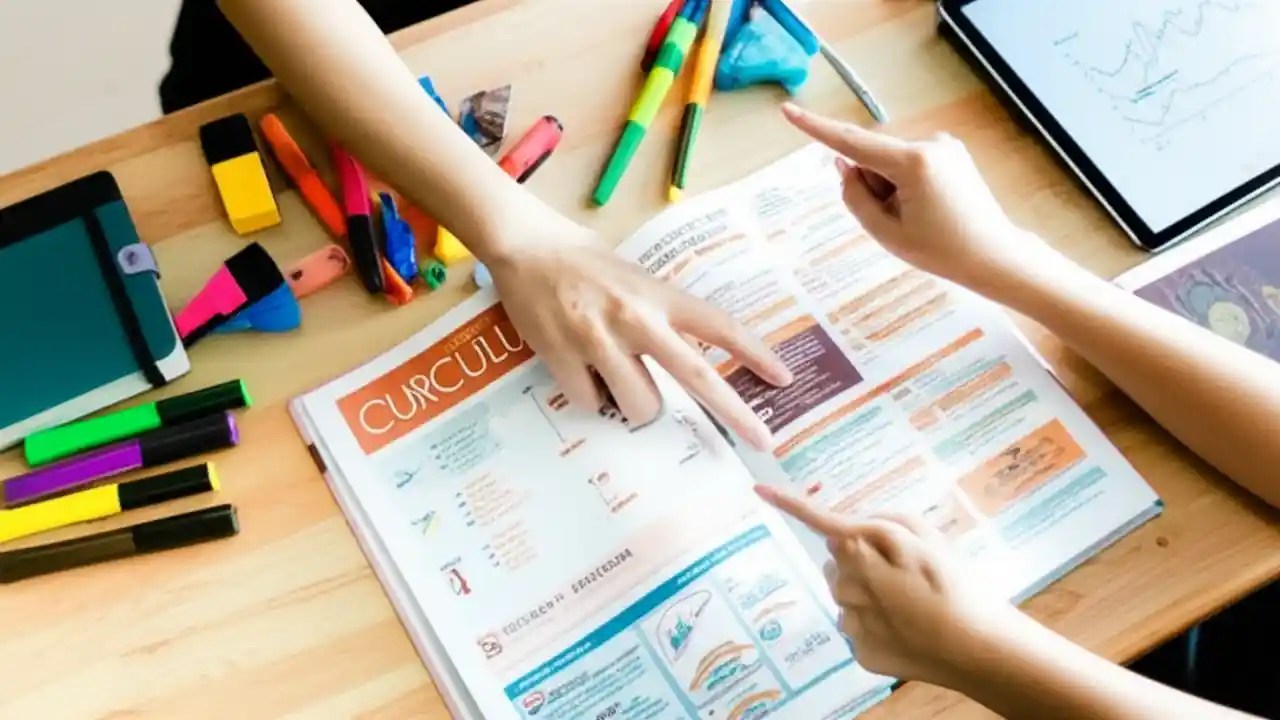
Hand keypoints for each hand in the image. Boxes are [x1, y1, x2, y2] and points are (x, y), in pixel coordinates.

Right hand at [486, 220, 791, 449]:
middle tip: (763, 441)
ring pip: (640, 405)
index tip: (784, 379)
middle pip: (696, 376)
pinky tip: (582, 373)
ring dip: (635, 405)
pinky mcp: (562, 356)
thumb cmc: (585, 263)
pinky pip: (591, 404)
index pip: (719, 326)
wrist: (526, 246)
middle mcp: (635, 317)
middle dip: (735, 413)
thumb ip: (662, 317)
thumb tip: (687, 368)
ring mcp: (599, 339)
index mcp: (658, 294)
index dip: (755, 354)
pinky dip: (592, 399)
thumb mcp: (636, 280)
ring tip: (614, 378)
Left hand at [755, 484, 1019, 685]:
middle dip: (859, 560)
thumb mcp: (926, 536)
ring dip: (868, 593)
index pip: (817, 520)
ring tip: (910, 602)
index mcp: (858, 547)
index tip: (758, 489)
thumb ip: (885, 523)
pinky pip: (858, 627)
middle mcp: (843, 584)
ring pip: (847, 595)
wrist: (976, 646)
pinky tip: (906, 628)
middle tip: (901, 571)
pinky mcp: (859, 650)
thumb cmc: (954, 583)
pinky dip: (877, 625)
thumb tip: (857, 528)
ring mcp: (849, 620)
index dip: (787, 502)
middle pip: (837, 561)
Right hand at [782, 103, 1052, 291]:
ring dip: (889, 187)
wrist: (994, 255)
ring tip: (917, 218)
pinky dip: (905, 184)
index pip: (853, 143)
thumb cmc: (942, 251)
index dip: (816, 129)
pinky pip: (908, 163)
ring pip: (889, 162)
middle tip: (898, 221)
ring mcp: (943, 145)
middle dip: (872, 185)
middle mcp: (930, 143)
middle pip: (873, 157)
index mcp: (913, 162)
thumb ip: (855, 196)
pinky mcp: (949, 151)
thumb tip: (844, 164)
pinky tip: (928, 208)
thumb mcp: (887, 233)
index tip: (788, 111)